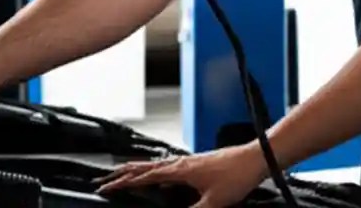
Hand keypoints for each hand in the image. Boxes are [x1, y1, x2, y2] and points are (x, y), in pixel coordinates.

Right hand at [96, 142, 269, 207]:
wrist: (254, 158)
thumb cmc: (236, 176)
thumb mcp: (214, 202)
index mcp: (179, 171)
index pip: (144, 177)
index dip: (123, 183)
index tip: (106, 187)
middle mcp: (180, 163)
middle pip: (145, 166)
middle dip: (124, 173)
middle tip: (106, 178)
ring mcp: (188, 161)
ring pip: (155, 164)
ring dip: (138, 169)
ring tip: (125, 173)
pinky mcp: (196, 163)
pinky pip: (168, 166)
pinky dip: (155, 170)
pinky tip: (160, 176)